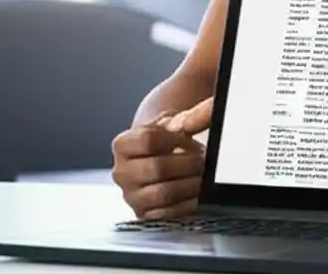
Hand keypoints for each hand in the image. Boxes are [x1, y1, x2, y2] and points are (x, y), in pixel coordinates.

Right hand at [111, 98, 213, 219]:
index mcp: (122, 145)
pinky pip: (168, 213)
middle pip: (157, 169)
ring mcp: (131, 195)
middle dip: (187, 164)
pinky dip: (188, 203)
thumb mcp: (174, 122)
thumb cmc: (166, 138)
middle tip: (204, 160)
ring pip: (163, 193)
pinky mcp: (144, 213)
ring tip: (204, 175)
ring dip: (190, 185)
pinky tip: (200, 193)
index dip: (176, 140)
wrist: (158, 157)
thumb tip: (206, 114)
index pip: (148, 140)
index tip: (191, 140)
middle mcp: (121, 172)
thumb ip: (190, 117)